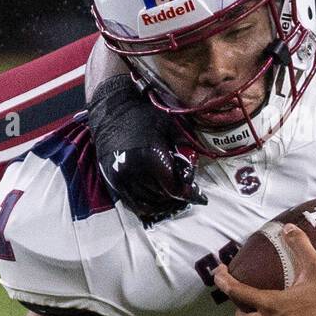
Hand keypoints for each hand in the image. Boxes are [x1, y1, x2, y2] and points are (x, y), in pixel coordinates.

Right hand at [88, 74, 206, 223]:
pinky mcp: (112, 180)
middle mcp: (134, 171)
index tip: (201, 198)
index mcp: (151, 157)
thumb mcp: (171, 125)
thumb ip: (187, 144)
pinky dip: (147, 207)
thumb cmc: (144, 114)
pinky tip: (158, 203)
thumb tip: (203, 159)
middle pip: (163, 197)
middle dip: (179, 197)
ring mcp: (121, 178)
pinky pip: (132, 203)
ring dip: (164, 204)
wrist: (112, 109)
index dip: (190, 194)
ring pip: (149, 204)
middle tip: (190, 194)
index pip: (175, 188)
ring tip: (176, 199)